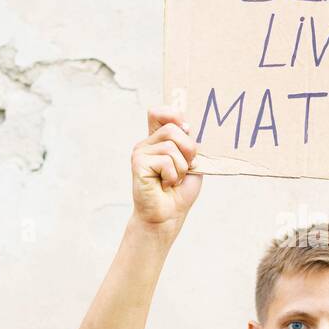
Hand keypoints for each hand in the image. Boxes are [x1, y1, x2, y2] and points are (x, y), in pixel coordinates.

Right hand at [130, 106, 201, 230]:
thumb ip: (188, 143)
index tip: (187, 129)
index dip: (174, 115)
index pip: (159, 112)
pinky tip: (164, 185)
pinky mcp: (138, 164)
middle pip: (173, 129)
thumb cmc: (180, 191)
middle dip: (189, 149)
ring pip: (172, 147)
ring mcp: (140, 152)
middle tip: (186, 167)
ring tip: (172, 180)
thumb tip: (186, 125)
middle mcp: (146, 143)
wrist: (168, 216)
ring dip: (181, 168)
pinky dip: (173, 176)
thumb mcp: (191, 162)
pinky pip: (166, 161)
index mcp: (158, 140)